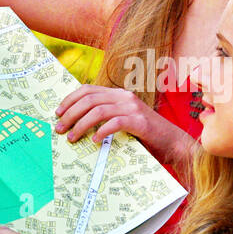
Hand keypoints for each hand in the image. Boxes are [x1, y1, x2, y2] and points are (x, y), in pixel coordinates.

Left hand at [55, 85, 188, 161]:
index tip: (58, 113)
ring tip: (72, 138)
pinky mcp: (140, 122)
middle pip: (89, 99)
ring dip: (80, 124)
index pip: (88, 89)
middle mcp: (125, 97)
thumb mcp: (123, 122)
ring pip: (98, 110)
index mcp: (119, 94)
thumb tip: (77, 124)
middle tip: (60, 129)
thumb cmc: (146, 136)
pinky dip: (101, 132)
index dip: (70, 99)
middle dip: (70, 114)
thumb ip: (106, 118)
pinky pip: (114, 123)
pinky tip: (94, 141)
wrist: (174, 144)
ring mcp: (133, 108)